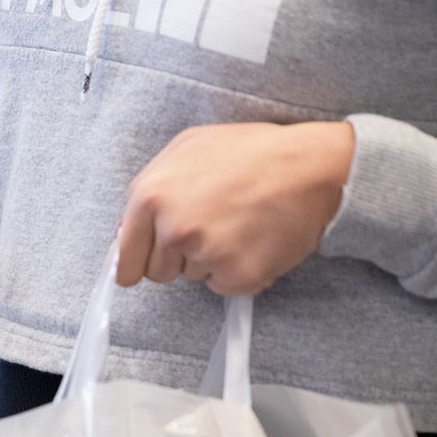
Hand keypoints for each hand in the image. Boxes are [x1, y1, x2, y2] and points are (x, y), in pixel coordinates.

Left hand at [117, 122, 355, 295]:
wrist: (312, 166)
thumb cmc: (250, 152)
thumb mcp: (187, 149)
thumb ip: (149, 189)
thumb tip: (125, 233)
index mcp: (151, 196)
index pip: (125, 259)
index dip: (134, 265)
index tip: (137, 272)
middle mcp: (174, 229)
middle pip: (159, 273)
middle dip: (178, 257)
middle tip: (211, 225)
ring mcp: (206, 254)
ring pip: (192, 277)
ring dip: (210, 259)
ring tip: (238, 223)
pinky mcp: (238, 275)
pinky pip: (223, 286)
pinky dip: (237, 271)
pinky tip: (254, 240)